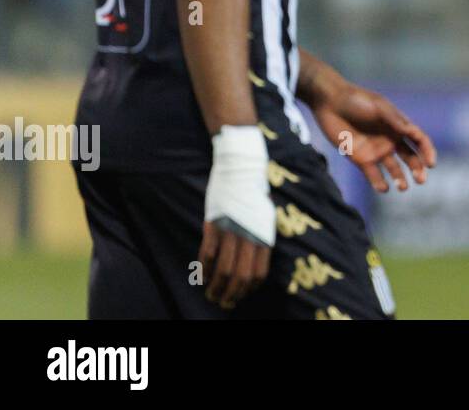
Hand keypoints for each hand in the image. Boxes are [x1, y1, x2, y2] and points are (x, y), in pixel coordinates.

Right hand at [200, 125, 273, 308]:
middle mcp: (250, 236)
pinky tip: (202, 276)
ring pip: (223, 270)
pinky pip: (208, 254)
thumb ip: (261, 237)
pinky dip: (205, 269)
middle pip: (241, 276)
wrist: (242, 167)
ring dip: (216, 286)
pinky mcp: (215, 225)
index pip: (259, 272)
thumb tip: (256, 259)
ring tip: (211, 294)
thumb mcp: (266, 215)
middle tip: (223, 302)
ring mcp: (232, 231)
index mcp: (265, 235)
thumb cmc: (255, 192)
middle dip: (231, 294)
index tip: (242, 295)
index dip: (249, 288)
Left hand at [313, 82, 436, 192]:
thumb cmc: (357, 100)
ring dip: (400, 179)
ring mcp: (376, 151)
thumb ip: (394, 120)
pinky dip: (379, 183)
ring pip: (394, 169)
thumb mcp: (378, 107)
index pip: (419, 141)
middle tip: (421, 180)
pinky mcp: (360, 159)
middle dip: (418, 169)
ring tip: (402, 187)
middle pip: (410, 158)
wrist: (330, 103)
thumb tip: (411, 131)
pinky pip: (373, 175)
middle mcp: (391, 140)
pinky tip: (383, 188)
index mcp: (399, 126)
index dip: (428, 152)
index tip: (431, 164)